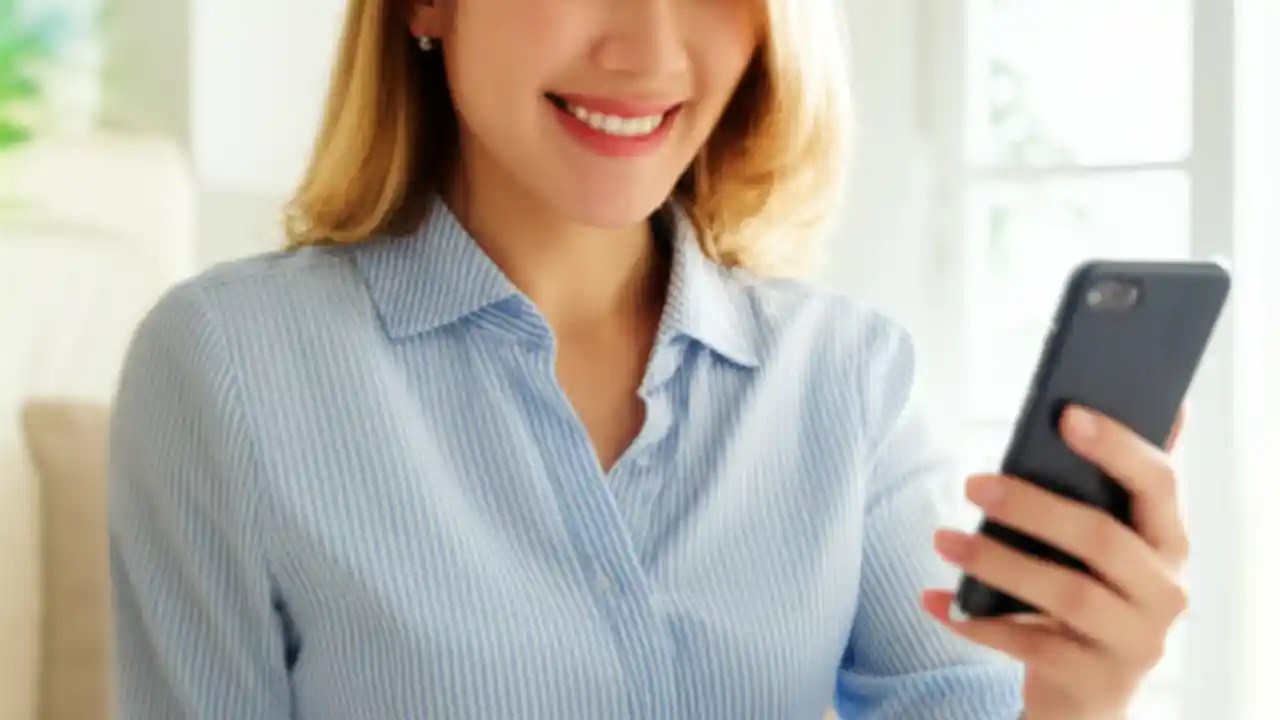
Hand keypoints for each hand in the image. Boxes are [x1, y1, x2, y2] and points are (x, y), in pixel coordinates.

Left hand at [921, 405, 1189, 719]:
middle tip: (971, 484)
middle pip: (1102, 539)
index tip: (1066, 414)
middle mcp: (1165, 591)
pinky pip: (1030, 646)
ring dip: (996, 562)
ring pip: (1066, 594)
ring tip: (942, 539)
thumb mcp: (1099, 545)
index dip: (1116, 447)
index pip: (1158, 482)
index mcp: (1168, 541)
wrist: (1086, 694)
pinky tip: (936, 600)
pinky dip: (977, 621)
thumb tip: (1109, 407)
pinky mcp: (1095, 683)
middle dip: (1033, 507)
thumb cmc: (1086, 593)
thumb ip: (1104, 486)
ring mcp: (1135, 641)